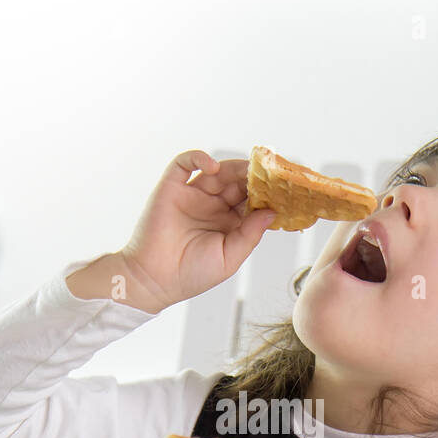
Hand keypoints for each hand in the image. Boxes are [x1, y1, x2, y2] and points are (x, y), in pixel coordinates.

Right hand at [114, 150, 277, 311]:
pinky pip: (185, 163)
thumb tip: (271, 211)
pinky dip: (199, 158)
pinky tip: (214, 168)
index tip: (283, 189)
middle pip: (238, 182)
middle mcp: (212, 206)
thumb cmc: (191, 274)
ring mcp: (192, 195)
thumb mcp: (229, 257)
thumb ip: (250, 234)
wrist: (154, 280)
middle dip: (254, 177)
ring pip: (218, 170)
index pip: (252, 201)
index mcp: (229, 223)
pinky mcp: (172, 187)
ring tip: (248, 170)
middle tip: (268, 173)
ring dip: (234, 167)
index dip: (266, 194)